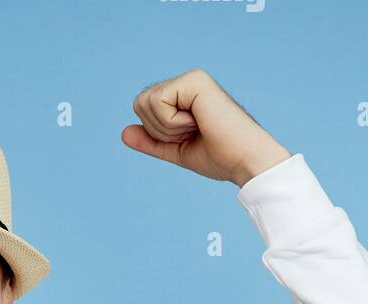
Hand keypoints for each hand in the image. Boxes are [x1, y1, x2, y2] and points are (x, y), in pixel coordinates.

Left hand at [120, 69, 290, 186]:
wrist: (244, 160)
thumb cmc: (219, 157)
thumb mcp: (176, 150)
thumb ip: (151, 141)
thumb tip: (123, 133)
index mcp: (183, 97)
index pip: (142, 110)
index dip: (156, 133)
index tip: (187, 138)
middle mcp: (186, 83)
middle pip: (139, 104)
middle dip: (159, 130)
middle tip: (191, 133)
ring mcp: (191, 79)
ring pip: (145, 102)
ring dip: (167, 127)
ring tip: (196, 127)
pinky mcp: (194, 80)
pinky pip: (157, 102)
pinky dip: (172, 122)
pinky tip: (198, 121)